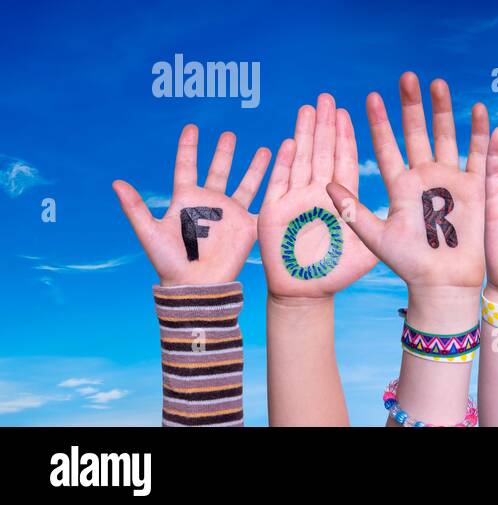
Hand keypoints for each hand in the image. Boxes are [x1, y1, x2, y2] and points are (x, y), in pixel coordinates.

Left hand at [113, 124, 282, 285]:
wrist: (197, 286)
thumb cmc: (170, 261)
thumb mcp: (149, 232)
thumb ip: (136, 207)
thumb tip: (116, 182)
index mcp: (186, 200)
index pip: (186, 167)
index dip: (188, 148)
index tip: (191, 128)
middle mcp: (209, 203)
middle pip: (218, 170)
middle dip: (224, 152)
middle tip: (229, 134)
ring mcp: (230, 214)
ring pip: (245, 184)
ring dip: (255, 167)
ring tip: (266, 150)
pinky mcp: (247, 227)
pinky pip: (264, 205)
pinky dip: (274, 191)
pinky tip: (284, 177)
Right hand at [259, 94, 377, 298]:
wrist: (304, 294)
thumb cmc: (335, 273)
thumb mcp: (365, 249)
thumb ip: (376, 226)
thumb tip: (404, 209)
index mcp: (339, 200)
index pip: (343, 161)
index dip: (345, 136)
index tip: (347, 111)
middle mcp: (317, 195)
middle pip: (322, 153)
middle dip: (324, 125)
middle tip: (327, 98)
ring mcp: (295, 200)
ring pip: (301, 160)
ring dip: (305, 135)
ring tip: (308, 109)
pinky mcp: (274, 212)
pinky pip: (280, 183)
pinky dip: (284, 163)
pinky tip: (290, 142)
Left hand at [326, 73, 487, 292]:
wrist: (444, 283)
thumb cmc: (408, 265)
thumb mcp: (375, 237)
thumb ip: (353, 210)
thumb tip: (326, 185)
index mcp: (401, 186)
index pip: (388, 147)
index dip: (380, 123)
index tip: (371, 97)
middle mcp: (425, 178)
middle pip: (418, 133)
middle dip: (413, 105)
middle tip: (408, 77)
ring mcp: (452, 181)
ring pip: (448, 136)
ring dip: (444, 111)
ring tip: (439, 84)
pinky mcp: (476, 188)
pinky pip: (480, 156)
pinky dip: (482, 136)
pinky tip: (480, 112)